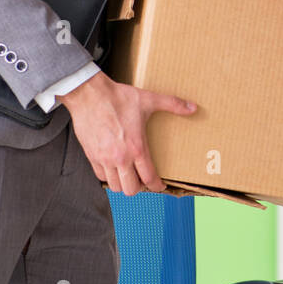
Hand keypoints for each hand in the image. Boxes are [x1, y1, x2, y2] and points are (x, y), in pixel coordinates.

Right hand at [58, 71, 196, 195]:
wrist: (89, 94)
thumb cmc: (117, 97)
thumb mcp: (148, 99)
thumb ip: (173, 104)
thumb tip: (193, 107)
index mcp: (137, 148)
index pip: (149, 178)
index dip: (157, 186)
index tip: (160, 185)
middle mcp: (120, 158)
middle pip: (130, 189)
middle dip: (139, 188)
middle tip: (142, 179)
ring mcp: (104, 159)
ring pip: (114, 186)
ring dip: (123, 183)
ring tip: (128, 175)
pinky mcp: (91, 155)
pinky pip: (100, 176)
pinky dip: (108, 176)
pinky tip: (113, 167)